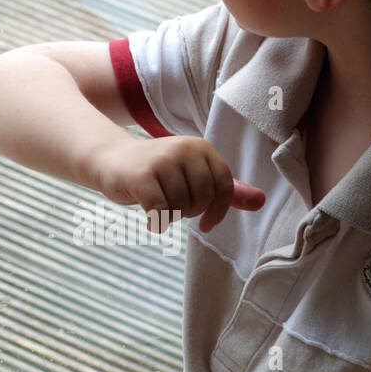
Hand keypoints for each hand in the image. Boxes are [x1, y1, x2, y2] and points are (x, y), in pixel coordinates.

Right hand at [90, 135, 264, 233]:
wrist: (109, 160)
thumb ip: (226, 189)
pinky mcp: (141, 176)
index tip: (207, 223)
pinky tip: (150, 218)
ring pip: (180, 208)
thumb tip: (261, 201)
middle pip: (202, 199)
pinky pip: (161, 213)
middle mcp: (184, 149)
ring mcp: (162, 160)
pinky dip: (156, 223)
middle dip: (189, 212)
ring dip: (170, 216)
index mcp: (201, 148)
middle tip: (172, 206)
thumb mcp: (193, 176)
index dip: (218, 210)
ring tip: (157, 203)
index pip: (224, 186)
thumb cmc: (156, 173)